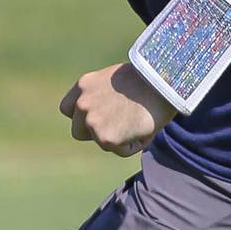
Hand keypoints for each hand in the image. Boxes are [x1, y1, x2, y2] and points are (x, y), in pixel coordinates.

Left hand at [58, 63, 177, 157]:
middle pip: (78, 131)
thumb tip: (107, 115)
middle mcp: (82, 103)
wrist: (162, 81)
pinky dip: (133, 145)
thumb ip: (103, 96)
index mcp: (84, 85)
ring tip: (138, 122)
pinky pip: (120, 150)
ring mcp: (92, 122)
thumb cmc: (148, 79)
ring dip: (117, 139)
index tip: (100, 117)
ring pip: (100, 142)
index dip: (83, 116)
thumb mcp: (116, 81)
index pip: (68, 109)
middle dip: (96, 132)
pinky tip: (145, 128)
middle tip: (121, 124)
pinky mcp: (106, 138)